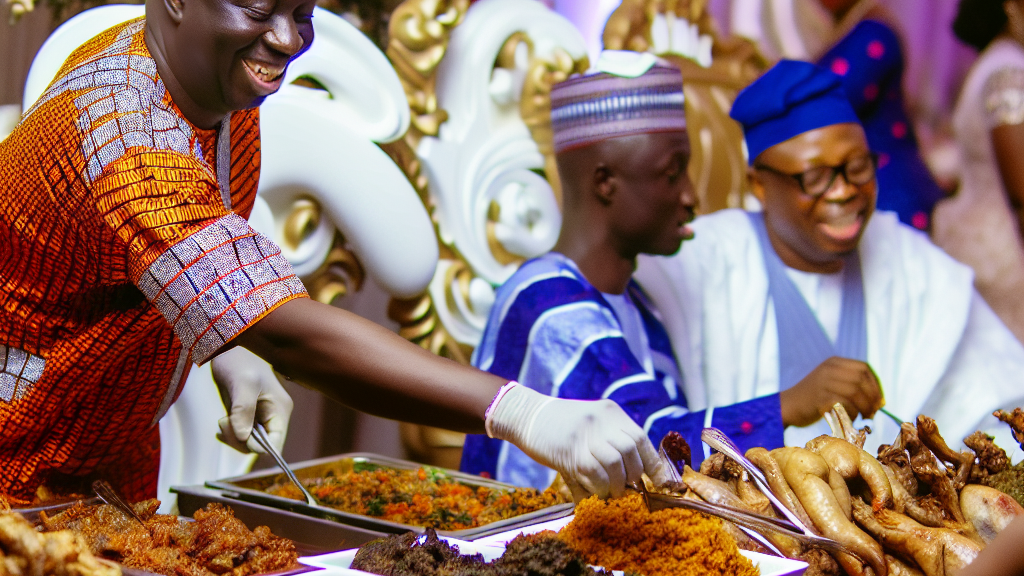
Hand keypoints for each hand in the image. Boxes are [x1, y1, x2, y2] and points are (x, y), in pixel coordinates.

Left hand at [212, 346, 293, 453]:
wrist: (229, 348)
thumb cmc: (239, 361)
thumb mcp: (243, 384)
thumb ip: (243, 411)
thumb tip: (243, 437)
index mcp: (280, 410)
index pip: (277, 442)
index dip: (259, 447)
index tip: (241, 435)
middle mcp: (273, 416)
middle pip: (262, 446)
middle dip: (241, 440)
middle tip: (225, 423)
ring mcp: (260, 416)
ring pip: (249, 442)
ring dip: (232, 436)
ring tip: (223, 420)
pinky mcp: (247, 415)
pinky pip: (241, 435)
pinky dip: (229, 434)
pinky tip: (223, 425)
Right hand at [486, 383, 670, 500]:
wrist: (526, 415)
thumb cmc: (560, 426)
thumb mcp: (591, 423)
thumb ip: (611, 442)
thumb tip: (635, 477)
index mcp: (611, 412)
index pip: (641, 439)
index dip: (654, 464)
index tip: (661, 483)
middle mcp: (602, 419)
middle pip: (631, 451)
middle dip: (632, 476)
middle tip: (624, 487)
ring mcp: (586, 433)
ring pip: (616, 464)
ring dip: (615, 485)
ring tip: (608, 492)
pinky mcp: (570, 450)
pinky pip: (595, 474)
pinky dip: (598, 488)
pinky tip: (592, 490)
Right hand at [780, 357, 883, 426]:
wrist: (788, 406)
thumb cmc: (813, 398)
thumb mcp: (830, 381)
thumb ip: (849, 383)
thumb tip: (878, 398)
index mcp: (833, 363)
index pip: (864, 368)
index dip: (875, 384)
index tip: (879, 399)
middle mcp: (829, 369)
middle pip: (861, 380)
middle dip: (872, 397)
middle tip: (874, 411)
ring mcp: (824, 382)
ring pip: (855, 392)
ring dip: (865, 407)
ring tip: (865, 417)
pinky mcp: (820, 397)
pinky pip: (845, 404)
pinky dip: (853, 413)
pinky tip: (851, 419)